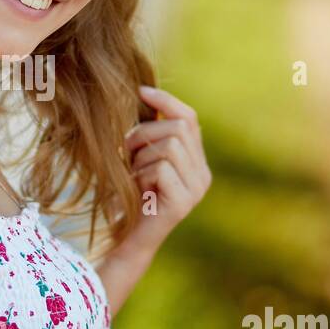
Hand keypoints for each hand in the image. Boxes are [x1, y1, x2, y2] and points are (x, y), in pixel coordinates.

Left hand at [119, 84, 211, 253]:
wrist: (127, 238)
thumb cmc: (129, 194)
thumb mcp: (140, 157)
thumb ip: (151, 133)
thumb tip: (146, 93)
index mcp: (195, 160)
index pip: (189, 117)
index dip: (166, 101)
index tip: (141, 91)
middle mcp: (202, 174)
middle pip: (177, 128)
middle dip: (144, 133)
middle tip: (127, 152)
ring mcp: (196, 189)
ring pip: (169, 145)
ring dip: (141, 157)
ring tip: (133, 175)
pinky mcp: (184, 202)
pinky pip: (162, 168)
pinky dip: (142, 174)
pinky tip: (137, 189)